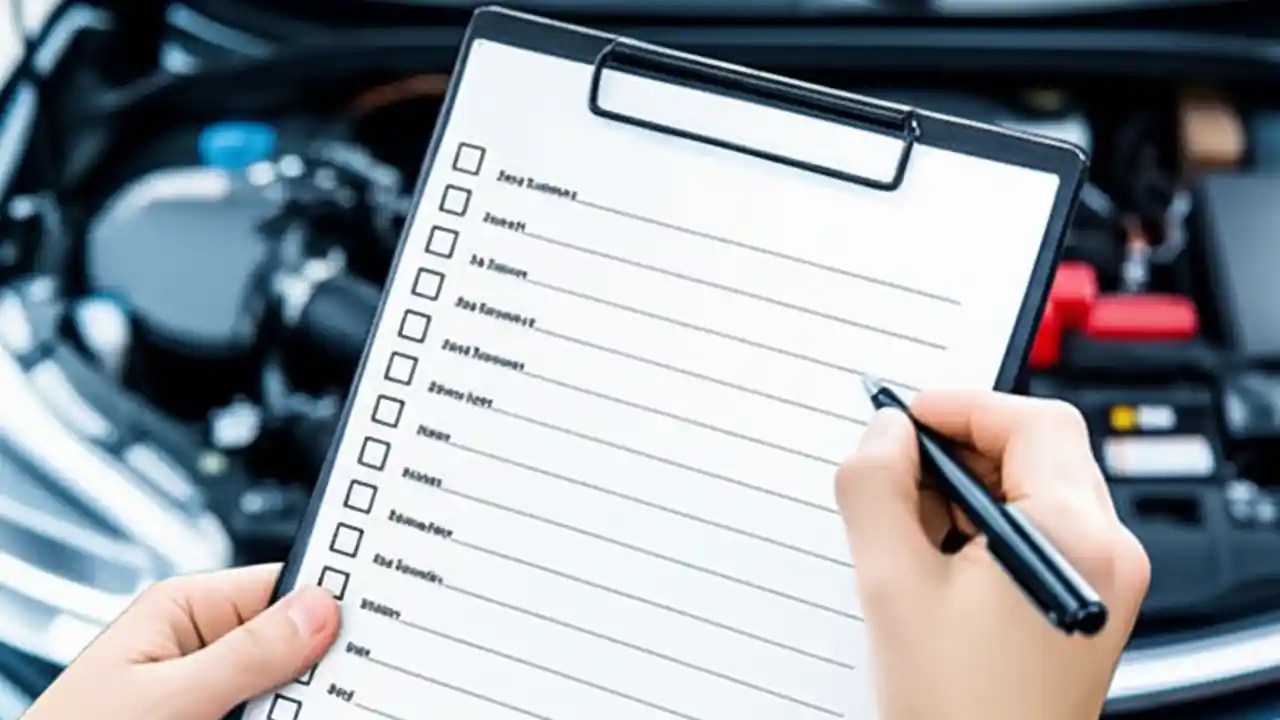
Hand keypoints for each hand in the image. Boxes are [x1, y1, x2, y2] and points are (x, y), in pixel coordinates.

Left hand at [23, 563, 340, 719]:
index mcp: (184, 610)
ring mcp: (209, 690)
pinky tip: (306, 715)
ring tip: (335, 703)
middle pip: (292, 642)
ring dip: (309, 701)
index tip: (379, 616)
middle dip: (324, 664)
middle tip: (356, 684)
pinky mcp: (217, 719)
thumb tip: (319, 610)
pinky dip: (291, 715)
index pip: (281, 586)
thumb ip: (247, 654)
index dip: (330, 599)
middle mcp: (200, 645)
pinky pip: (271, 713)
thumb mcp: (167, 697)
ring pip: (288, 689)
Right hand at [836, 391, 1149, 719]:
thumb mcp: (892, 584)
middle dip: (958, 453)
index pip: (1032, 421)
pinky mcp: (1087, 604)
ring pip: (1035, 491)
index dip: (962, 406)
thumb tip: (884, 433)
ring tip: (911, 535)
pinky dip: (985, 528)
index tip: (904, 417)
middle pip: (1036, 452)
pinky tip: (937, 565)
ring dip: (968, 492)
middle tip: (895, 476)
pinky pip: (1040, 532)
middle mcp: (1109, 555)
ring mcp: (1104, 582)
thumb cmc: (956, 710)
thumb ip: (876, 487)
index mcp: (1076, 538)